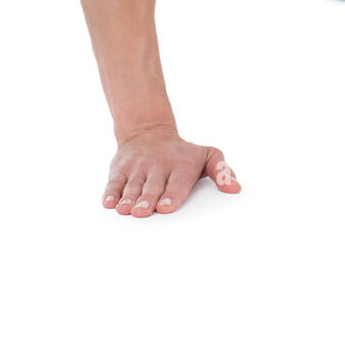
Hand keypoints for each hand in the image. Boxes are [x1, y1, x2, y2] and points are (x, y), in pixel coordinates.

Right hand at [101, 124, 240, 216]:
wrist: (149, 132)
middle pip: (152, 186)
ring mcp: (137, 166)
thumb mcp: (208, 155)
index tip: (165, 207)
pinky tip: (109, 202)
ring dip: (128, 198)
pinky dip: (111, 192)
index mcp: (181, 165)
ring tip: (125, 210)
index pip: (176, 182)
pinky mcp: (119, 168)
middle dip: (146, 200)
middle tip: (143, 212)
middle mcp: (158, 165)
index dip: (171, 195)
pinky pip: (114, 181)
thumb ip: (222, 171)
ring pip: (132, 185)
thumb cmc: (183, 153)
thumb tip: (235, 188)